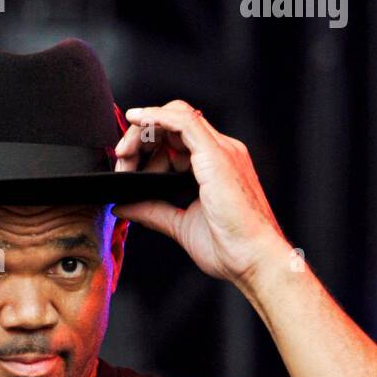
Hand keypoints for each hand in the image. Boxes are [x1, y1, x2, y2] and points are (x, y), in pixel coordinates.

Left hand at [112, 101, 288, 284]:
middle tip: (120, 161)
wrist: (255, 260)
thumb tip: (123, 207)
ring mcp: (221, 150)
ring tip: (123, 154)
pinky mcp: (216, 155)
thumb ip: (153, 211)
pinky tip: (137, 120)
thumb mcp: (181, 225)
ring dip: (143, 131)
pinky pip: (184, 121)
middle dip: (140, 137)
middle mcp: (221, 152)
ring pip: (175, 118)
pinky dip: (157, 117)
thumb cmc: (230, 248)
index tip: (125, 167)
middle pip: (173, 124)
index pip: (177, 139)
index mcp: (215, 166)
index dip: (147, 148)